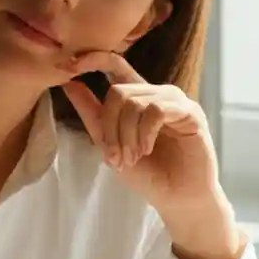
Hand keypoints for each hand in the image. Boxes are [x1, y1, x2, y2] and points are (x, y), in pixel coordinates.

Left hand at [61, 51, 243, 258]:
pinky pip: (156, 110)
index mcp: (139, 98)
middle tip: (116, 158)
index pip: (116, 66)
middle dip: (110, 128)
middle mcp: (158, 94)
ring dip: (126, 135)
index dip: (94, 59)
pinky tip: (146, 150)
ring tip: (132, 158)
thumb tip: (68, 83)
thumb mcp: (110, 145)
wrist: (177, 199)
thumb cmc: (148, 175)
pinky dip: (144, 133)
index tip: (70, 65)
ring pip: (135, 101)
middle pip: (118, 92)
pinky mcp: (190, 113)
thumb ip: (93, 115)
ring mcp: (176, 101)